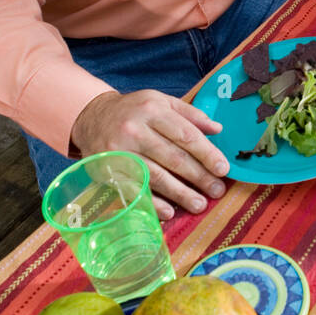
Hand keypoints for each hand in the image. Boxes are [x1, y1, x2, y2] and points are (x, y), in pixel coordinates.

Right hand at [70, 91, 229, 220]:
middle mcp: (134, 129)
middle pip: (172, 157)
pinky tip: (169, 212)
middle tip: (217, 191)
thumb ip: (190, 114)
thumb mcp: (161, 102)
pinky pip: (134, 189)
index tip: (223, 169)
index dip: (207, 153)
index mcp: (152, 110)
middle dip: (198, 177)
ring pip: (155, 176)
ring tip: (199, 204)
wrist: (92, 117)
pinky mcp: (107, 170)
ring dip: (180, 194)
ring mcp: (119, 151)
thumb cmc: (134, 111)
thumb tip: (218, 129)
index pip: (185, 134)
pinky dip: (152, 203)